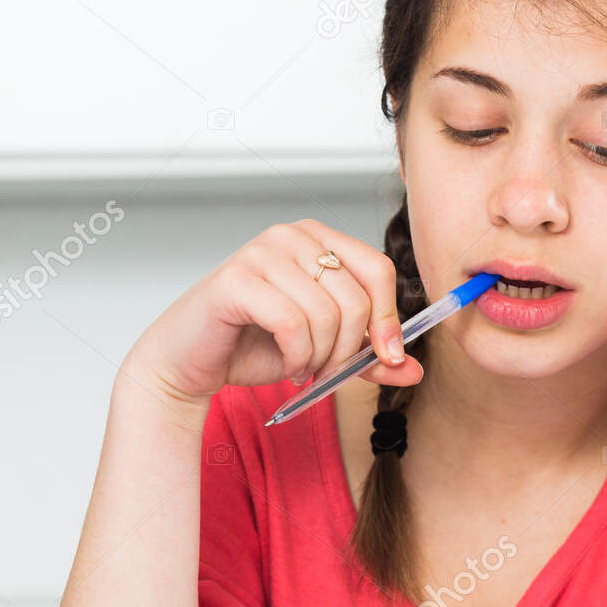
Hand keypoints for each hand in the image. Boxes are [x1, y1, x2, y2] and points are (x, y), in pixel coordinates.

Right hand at [125, 218, 424, 407]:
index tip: (388, 356)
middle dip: (350, 349)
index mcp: (320, 240)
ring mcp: (261, 251)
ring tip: (301, 365)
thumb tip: (414, 370)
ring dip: (320, 357)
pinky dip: (297, 357)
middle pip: (357, 298)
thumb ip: (370, 358)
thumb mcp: (327, 351)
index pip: (379, 270)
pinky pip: (293, 324)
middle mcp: (292, 235)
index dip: (389, 318)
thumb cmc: (257, 345)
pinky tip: (286, 364)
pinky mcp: (235, 279)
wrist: (191, 360)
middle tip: (328, 370)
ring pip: (328, 316)